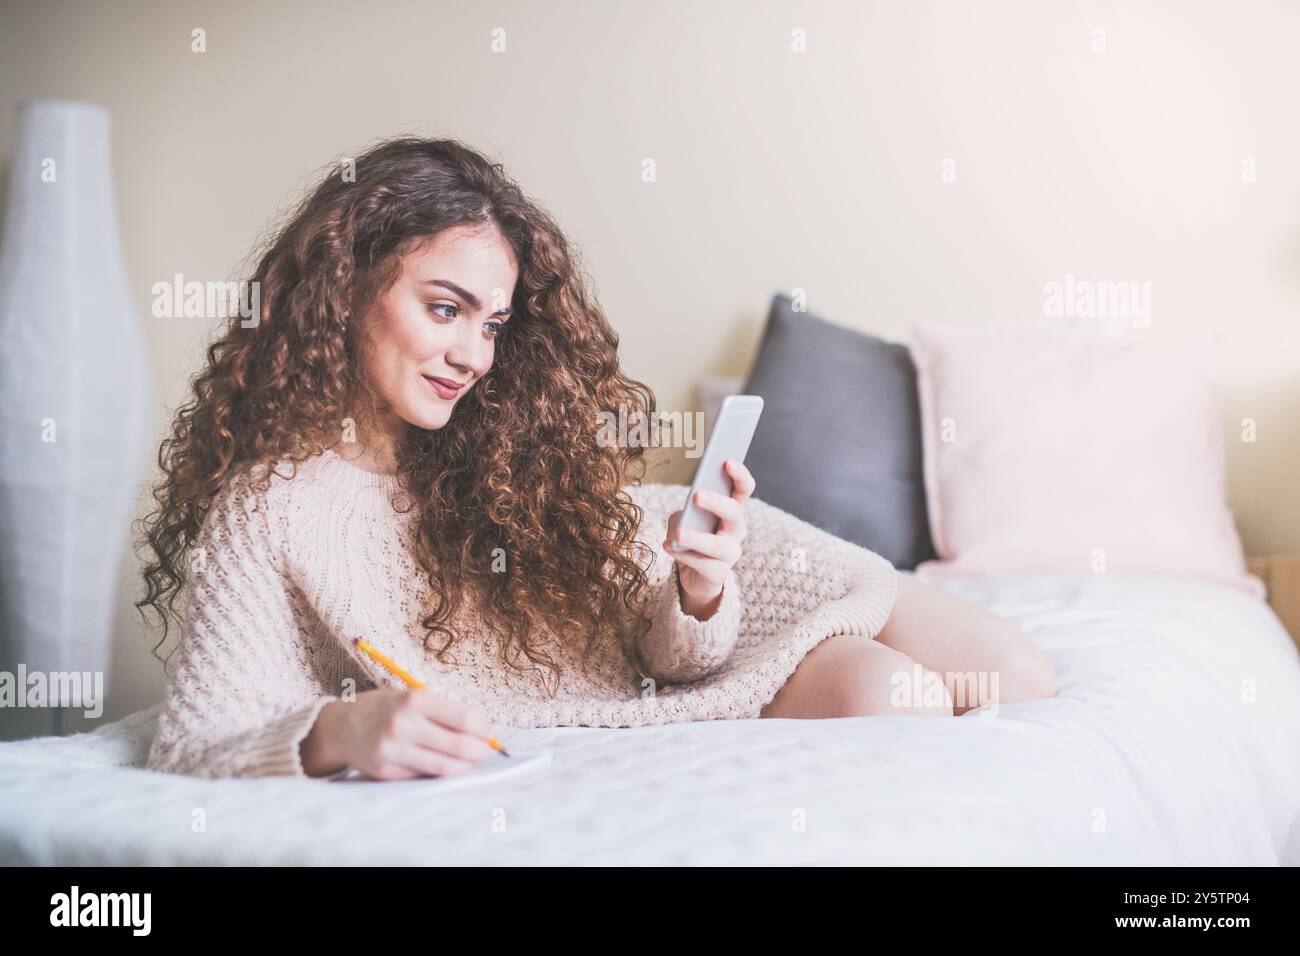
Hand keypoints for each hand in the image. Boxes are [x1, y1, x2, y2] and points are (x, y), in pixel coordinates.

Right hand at [301, 688, 497, 779]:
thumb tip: (482, 729)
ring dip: (464, 765)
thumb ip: (444, 711)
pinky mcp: (386, 771)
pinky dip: (438, 771)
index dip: (483, 728)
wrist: (340, 726)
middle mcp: (402, 725)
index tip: (490, 732)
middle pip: (458, 745)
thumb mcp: (412, 697)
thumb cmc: (385, 708)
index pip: (462, 717)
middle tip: (486, 750)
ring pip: (444, 766)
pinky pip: (423, 775)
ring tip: (470, 760)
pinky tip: (443, 764)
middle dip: (479, 750)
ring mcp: (393, 751)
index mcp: (413, 700)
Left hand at [663, 459, 755, 618]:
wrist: (694, 574)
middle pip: (734, 513)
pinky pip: (701, 563)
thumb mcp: (687, 517)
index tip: (726, 461)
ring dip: (697, 538)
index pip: (744, 488)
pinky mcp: (717, 573)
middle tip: (697, 495)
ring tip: (679, 534)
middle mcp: (736, 530)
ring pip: (718, 545)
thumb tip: (687, 513)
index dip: (739, 475)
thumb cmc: (692, 534)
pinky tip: (667, 546)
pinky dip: (682, 554)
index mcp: (733, 509)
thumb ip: (688, 511)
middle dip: (717, 502)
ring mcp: (730, 553)